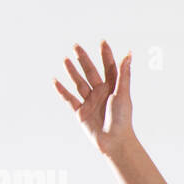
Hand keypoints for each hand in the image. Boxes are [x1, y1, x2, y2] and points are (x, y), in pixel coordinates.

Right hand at [53, 40, 133, 155]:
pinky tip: (55, 81)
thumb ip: (124, 74)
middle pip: (91, 72)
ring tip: (66, 59)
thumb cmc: (122, 118)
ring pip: (79, 83)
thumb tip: (128, 54)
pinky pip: (69, 99)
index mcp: (113, 89)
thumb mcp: (123, 93)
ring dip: (72, 71)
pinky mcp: (81, 112)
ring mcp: (90, 102)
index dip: (106, 55)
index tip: (102, 42)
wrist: (114, 141)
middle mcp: (101, 93)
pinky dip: (62, 90)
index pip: (109, 68)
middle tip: (76, 46)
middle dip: (84, 59)